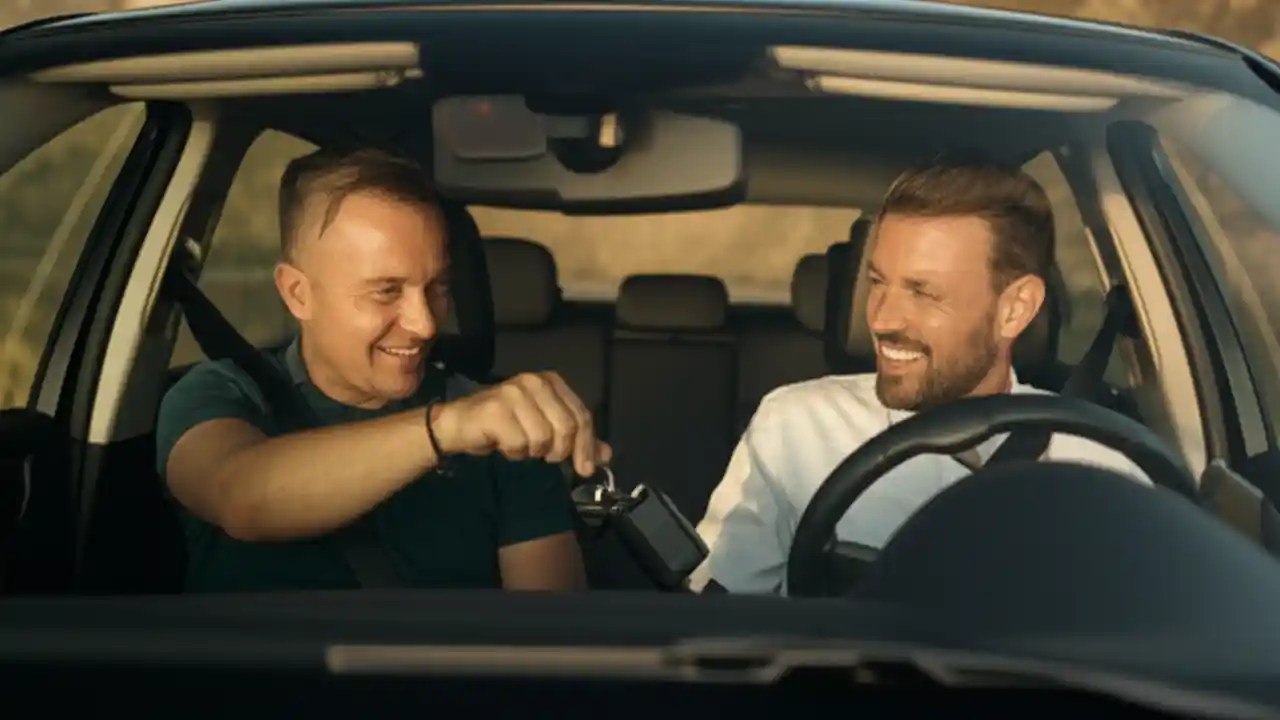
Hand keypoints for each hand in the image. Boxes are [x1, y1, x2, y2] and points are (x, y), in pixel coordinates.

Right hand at [430, 372, 611, 476]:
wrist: (459, 425)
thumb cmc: (504, 425)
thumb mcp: (546, 430)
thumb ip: (577, 439)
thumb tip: (607, 455)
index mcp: (550, 381)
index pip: (582, 416)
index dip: (587, 446)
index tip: (587, 469)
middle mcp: (534, 381)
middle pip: (567, 428)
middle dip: (558, 451)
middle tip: (542, 455)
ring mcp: (514, 393)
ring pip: (543, 439)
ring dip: (531, 451)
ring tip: (517, 443)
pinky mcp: (496, 410)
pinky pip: (519, 444)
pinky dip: (513, 453)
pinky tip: (502, 444)